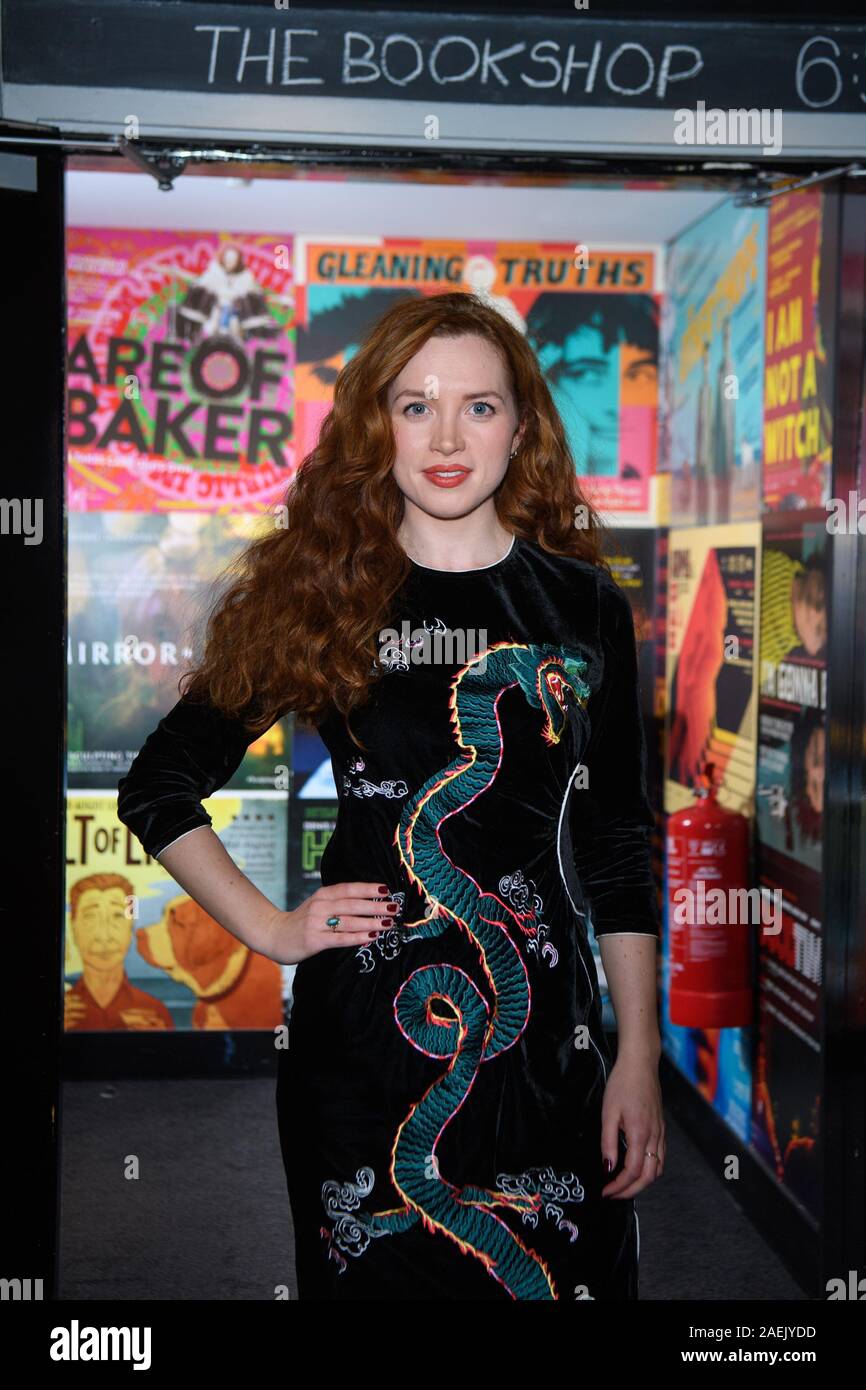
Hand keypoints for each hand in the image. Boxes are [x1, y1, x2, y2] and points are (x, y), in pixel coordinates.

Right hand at [262, 881, 398, 965]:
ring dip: (371, 922)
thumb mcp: (318, 905)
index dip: (368, 888)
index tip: (387, 889)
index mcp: (322, 895)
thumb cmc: (302, 920)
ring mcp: (316, 923)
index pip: (349, 888)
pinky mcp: (313, 940)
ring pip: (348, 921)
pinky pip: (340, 938)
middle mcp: (319, 906)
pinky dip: (357, 937)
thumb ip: (338, 902)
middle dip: (375, 905)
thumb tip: (370, 901)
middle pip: (352, 904)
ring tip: (388, 923)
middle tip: (394, 907)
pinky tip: (371, 936)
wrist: (274, 934)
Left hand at [600, 1050, 664, 1198]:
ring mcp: (661, 1132)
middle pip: (649, 1176)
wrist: (640, 1064)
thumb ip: (608, 1142)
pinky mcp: (661, 1128)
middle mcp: (654, 1136)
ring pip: (658, 1168)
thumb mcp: (608, 1112)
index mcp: (640, 1133)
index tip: (605, 1191)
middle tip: (613, 1194)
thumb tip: (608, 1168)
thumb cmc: (622, 1084)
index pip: (632, 1171)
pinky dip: (650, 1170)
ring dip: (642, 1182)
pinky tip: (637, 1168)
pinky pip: (660, 1157)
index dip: (619, 1186)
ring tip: (624, 1185)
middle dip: (631, 1191)